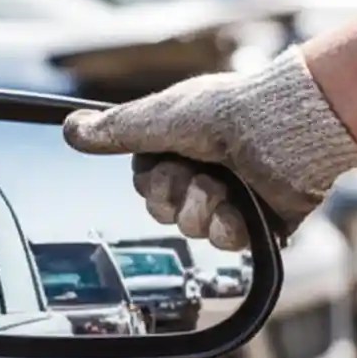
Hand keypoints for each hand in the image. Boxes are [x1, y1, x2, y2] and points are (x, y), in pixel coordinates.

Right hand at [63, 48, 356, 249]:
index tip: (165, 164)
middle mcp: (206, 171)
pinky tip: (241, 207)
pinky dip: (230, 227)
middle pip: (163, 211)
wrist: (286, 130)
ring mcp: (234, 198)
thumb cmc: (227, 113)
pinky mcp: (260, 222)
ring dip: (203, 208)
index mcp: (182, 146)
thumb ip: (116, 130)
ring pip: (192, 228)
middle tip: (197, 173)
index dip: (152, 182)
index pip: (145, 185)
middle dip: (176, 195)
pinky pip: (227, 244)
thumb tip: (70, 130)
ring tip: (226, 185)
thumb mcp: (160, 118)